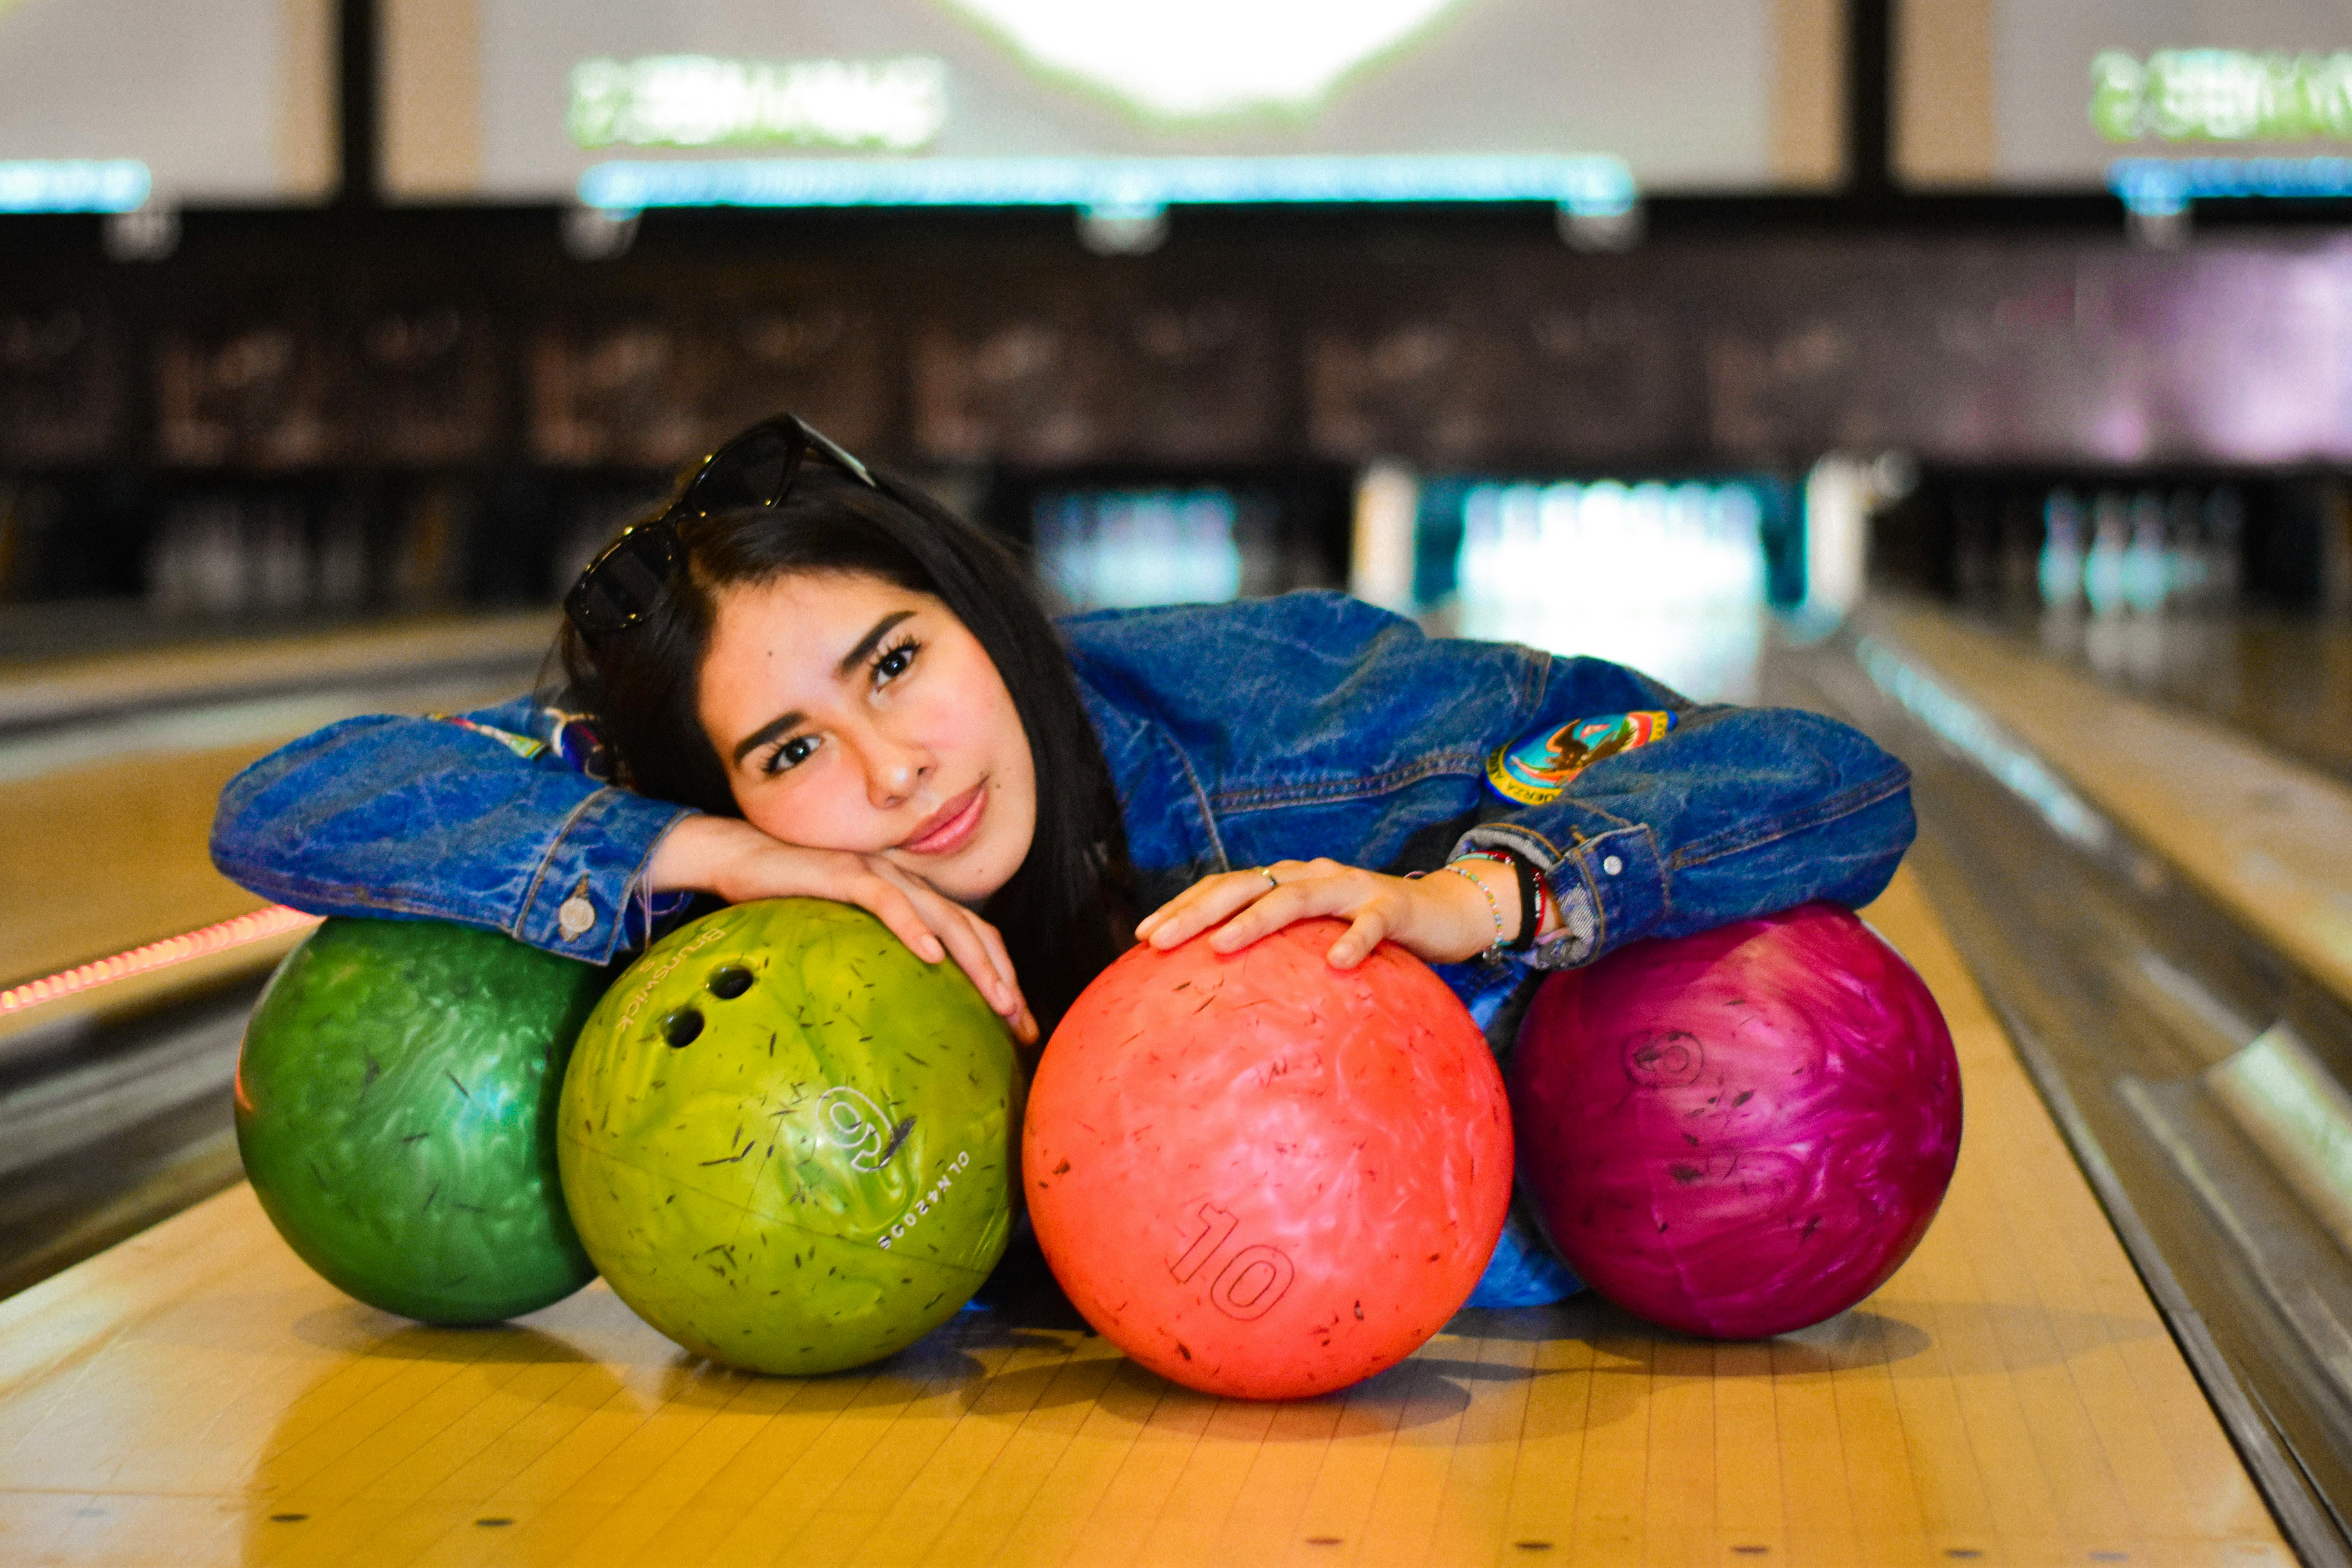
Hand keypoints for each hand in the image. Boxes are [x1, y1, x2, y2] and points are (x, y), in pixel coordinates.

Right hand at [647, 815, 1035, 1043]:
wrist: (743, 858)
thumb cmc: (794, 903)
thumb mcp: (847, 938)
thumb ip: (880, 961)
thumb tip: (903, 1017)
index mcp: (914, 901)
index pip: (975, 937)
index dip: (1003, 978)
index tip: (1020, 1025)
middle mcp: (908, 886)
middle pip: (974, 932)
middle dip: (1005, 979)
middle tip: (1022, 1024)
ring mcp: (882, 877)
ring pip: (945, 918)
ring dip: (976, 961)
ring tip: (998, 999)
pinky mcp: (847, 874)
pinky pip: (888, 901)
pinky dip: (913, 927)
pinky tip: (931, 956)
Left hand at [1132, 856, 1520, 969]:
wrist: (1445, 912)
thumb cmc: (1372, 934)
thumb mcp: (1317, 942)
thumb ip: (1279, 958)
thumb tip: (1224, 1004)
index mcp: (1288, 882)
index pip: (1225, 886)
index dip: (1183, 905)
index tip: (1141, 936)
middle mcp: (1312, 876)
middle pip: (1245, 885)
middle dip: (1197, 911)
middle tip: (1157, 941)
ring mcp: (1351, 887)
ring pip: (1297, 896)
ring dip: (1256, 920)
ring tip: (1222, 946)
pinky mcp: (1392, 906)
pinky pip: (1370, 924)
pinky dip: (1352, 941)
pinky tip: (1336, 965)